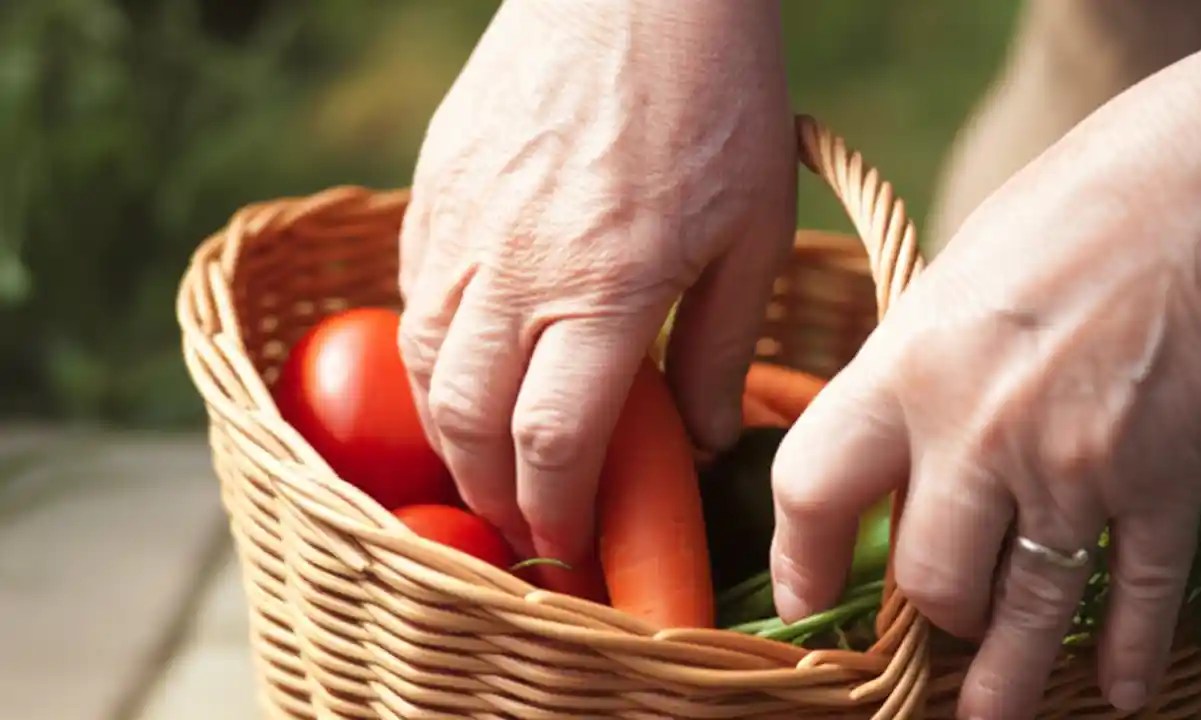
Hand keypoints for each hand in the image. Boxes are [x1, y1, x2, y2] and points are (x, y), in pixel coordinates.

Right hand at [397, 0, 794, 563]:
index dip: (554, 510)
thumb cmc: (715, 100)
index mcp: (605, 289)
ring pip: (422, 367)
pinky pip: (411, 295)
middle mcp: (515, 270)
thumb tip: (706, 438)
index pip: (552, 442)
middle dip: (489, 490)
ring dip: (448, 433)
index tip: (568, 540)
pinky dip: (431, 354)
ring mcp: (460, 227)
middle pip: (469, 422)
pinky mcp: (433, 189)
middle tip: (520, 519)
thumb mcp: (752, 230)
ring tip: (485, 458)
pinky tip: (468, 364)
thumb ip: (720, 346)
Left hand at [771, 24, 1200, 719]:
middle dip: (929, 615)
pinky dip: (1134, 650)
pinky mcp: (1168, 481)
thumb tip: (894, 433)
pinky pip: (1140, 592)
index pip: (814, 489)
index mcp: (908, 367)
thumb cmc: (1078, 202)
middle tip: (936, 625)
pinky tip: (1125, 691)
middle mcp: (980, 431)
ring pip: (1028, 612)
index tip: (803, 598)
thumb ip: (915, 367)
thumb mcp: (956, 276)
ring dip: (1007, 679)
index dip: (799, 560)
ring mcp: (1078, 467)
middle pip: (928, 577)